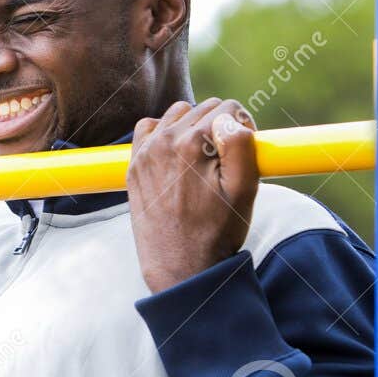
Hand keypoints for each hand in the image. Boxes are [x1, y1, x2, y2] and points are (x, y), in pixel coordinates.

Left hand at [126, 98, 258, 293]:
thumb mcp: (244, 190)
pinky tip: (177, 157)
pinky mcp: (134, 166)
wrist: (180, 267)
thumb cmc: (217, 232)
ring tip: (203, 160)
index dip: (243, 128)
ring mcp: (144, 153)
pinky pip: (148, 129)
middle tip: (225, 163)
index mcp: (192, 144)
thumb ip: (241, 145)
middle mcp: (163, 142)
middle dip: (219, 128)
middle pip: (203, 109)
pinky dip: (164, 134)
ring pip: (177, 114)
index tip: (242, 154)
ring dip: (193, 128)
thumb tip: (230, 116)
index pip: (228, 109)